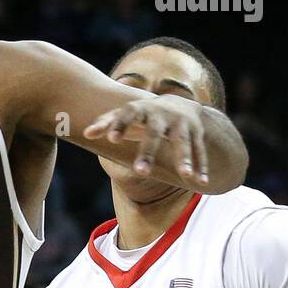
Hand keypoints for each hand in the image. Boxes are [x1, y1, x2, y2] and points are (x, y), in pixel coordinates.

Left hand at [83, 93, 207, 184]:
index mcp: (142, 109)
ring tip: (185, 176)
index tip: (111, 139)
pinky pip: (200, 151)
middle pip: (154, 132)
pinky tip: (201, 183)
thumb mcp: (127, 115)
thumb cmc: (143, 116)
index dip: (120, 125)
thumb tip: (86, 133)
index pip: (129, 113)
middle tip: (140, 172)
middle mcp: (163, 114)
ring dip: (184, 158)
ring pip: (182, 142)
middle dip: (148, 152)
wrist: (180, 104)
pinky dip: (201, 166)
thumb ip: (107, 123)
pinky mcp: (197, 133)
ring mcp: (182, 122)